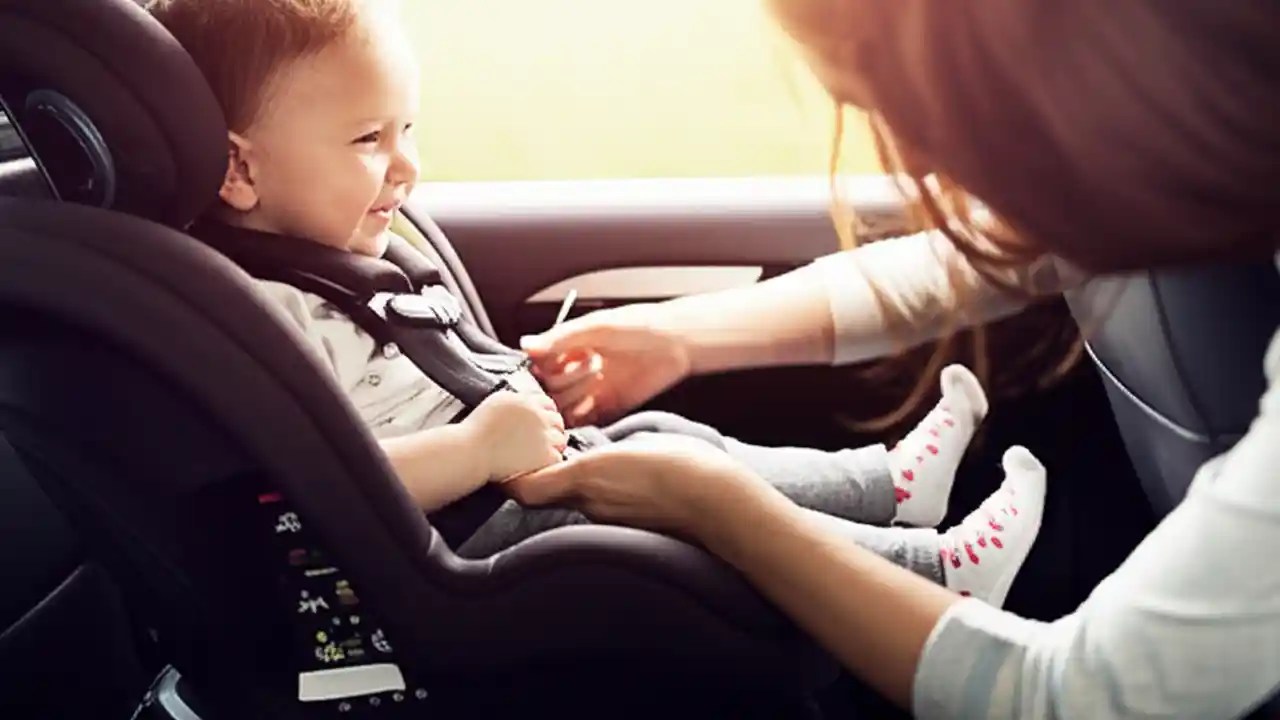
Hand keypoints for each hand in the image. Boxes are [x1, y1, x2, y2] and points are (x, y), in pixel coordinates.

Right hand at [461, 392, 568, 481]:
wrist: (471, 452)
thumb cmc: (475, 431)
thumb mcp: (495, 403)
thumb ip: (515, 400)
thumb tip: (526, 402)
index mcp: (525, 400)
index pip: (547, 403)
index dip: (545, 414)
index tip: (541, 423)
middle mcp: (537, 415)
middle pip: (557, 420)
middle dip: (551, 429)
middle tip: (541, 441)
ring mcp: (544, 435)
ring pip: (561, 439)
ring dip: (553, 446)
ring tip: (538, 454)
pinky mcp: (545, 455)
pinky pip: (557, 457)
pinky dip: (549, 461)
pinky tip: (537, 464)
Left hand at [505, 435, 780, 540]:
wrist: (718, 502)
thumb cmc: (686, 465)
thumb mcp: (639, 442)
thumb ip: (607, 450)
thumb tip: (596, 451)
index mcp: (588, 475)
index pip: (526, 488)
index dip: (511, 478)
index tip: (512, 461)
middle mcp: (590, 502)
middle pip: (546, 496)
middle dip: (541, 477)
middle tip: (543, 456)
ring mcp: (606, 519)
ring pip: (572, 501)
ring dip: (571, 486)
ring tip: (584, 464)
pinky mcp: (624, 527)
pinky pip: (598, 510)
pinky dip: (597, 497)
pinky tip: (617, 483)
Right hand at [520, 303, 691, 425]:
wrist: (676, 342)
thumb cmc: (639, 326)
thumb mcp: (596, 327)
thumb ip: (561, 339)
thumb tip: (527, 346)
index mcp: (570, 348)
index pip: (540, 365)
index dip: (543, 366)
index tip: (555, 361)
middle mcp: (577, 371)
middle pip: (549, 388)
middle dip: (566, 378)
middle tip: (592, 364)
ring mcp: (591, 391)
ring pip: (563, 406)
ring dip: (574, 396)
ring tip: (598, 377)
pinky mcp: (608, 408)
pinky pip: (584, 421)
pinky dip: (581, 418)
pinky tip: (592, 404)